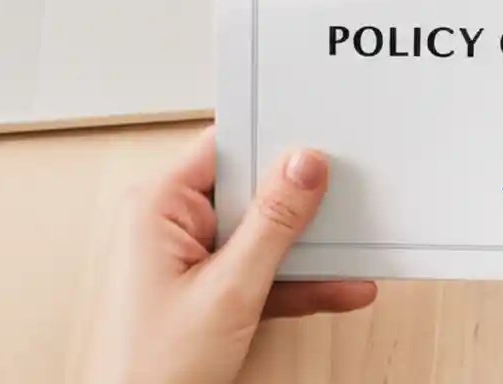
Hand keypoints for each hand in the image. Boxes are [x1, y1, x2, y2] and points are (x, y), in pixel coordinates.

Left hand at [83, 126, 377, 383]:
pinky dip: (300, 281)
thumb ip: (271, 224)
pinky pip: (264, 270)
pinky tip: (340, 286)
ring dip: (309, 249)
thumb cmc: (147, 371)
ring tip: (355, 252)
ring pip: (265, 234)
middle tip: (349, 202)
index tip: (322, 146)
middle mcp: (172, 224)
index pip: (226, 146)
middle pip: (252, 190)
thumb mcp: (228, 291)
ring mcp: (192, 257)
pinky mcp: (211, 288)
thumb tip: (303, 164)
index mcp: (158, 206)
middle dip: (302, 202)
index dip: (275, 141)